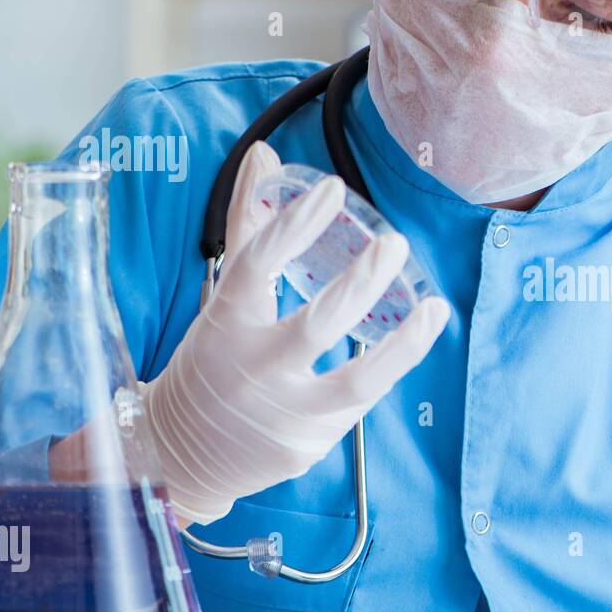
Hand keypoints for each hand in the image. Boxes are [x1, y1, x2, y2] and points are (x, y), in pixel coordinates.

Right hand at [140, 142, 449, 525]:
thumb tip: (266, 155)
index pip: (257, 262)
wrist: (178, 456)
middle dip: (360, 283)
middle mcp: (252, 368)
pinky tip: (415, 338)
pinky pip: (357, 403)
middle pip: (314, 324)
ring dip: (403, 345)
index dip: (295, 222)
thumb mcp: (222, 297)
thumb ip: (249, 227)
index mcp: (224, 322)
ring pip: (355, 380)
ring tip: (433, 307)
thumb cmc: (211, 361)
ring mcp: (282, 412)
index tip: (334, 189)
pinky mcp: (307, 444)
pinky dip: (388, 369)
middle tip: (393, 243)